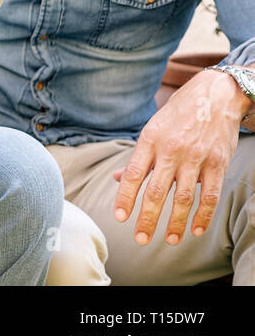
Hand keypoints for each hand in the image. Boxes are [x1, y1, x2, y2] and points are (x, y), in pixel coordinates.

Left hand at [111, 68, 250, 245]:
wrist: (214, 96)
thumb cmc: (178, 114)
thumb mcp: (151, 129)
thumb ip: (138, 157)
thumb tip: (117, 179)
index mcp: (150, 140)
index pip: (133, 174)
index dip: (125, 198)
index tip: (119, 217)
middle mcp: (171, 150)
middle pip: (156, 191)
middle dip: (147, 218)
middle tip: (139, 239)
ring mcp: (196, 158)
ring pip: (183, 198)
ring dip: (174, 222)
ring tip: (168, 240)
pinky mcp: (218, 164)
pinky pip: (210, 195)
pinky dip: (203, 215)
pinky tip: (195, 230)